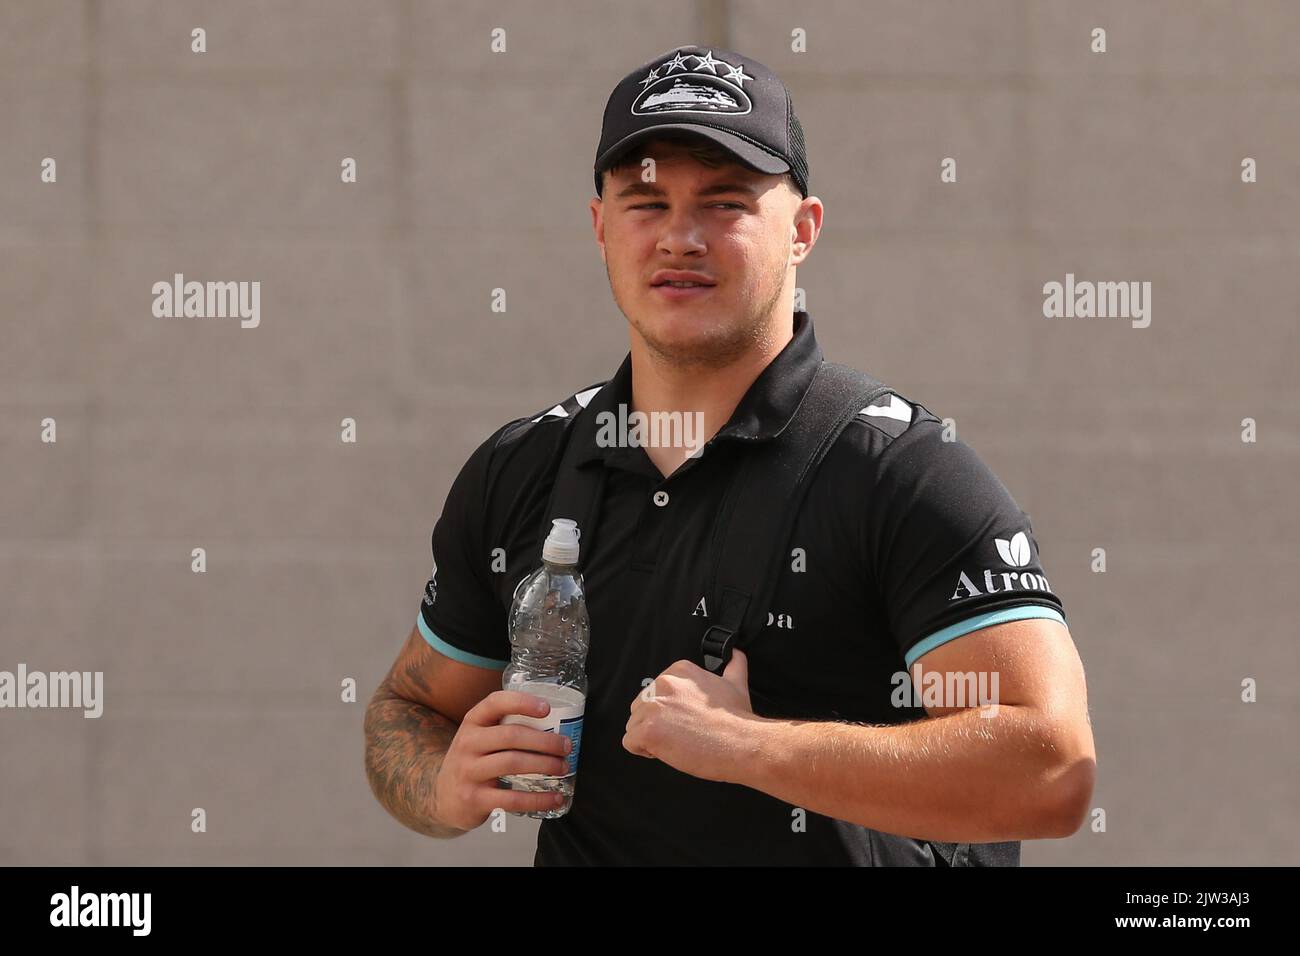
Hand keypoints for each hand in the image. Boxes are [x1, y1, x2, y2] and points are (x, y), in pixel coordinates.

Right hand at [434, 690, 572, 829]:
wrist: (442, 797)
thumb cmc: (473, 760)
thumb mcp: (480, 737)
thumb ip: (506, 727)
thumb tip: (556, 724)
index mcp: (473, 721)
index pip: (496, 703)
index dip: (522, 702)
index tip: (547, 708)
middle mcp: (468, 743)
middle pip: (511, 735)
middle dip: (544, 740)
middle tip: (566, 746)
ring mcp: (468, 771)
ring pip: (512, 764)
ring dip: (544, 765)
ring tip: (563, 768)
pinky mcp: (474, 799)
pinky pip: (511, 798)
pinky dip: (538, 798)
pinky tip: (555, 797)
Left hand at [623, 649, 756, 782]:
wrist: (743, 743)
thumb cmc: (738, 720)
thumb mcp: (736, 684)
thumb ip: (733, 666)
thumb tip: (736, 655)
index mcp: (679, 671)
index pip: (655, 693)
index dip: (669, 712)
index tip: (687, 719)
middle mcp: (664, 683)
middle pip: (640, 708)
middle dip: (657, 724)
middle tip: (684, 734)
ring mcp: (654, 706)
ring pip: (634, 726)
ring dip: (652, 739)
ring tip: (679, 743)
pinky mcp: (649, 730)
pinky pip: (630, 743)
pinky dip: (645, 751)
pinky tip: (668, 750)